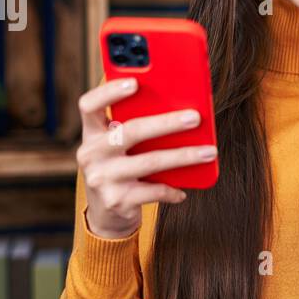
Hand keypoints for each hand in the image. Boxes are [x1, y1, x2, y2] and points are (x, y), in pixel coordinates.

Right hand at [76, 78, 216, 238]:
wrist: (107, 216)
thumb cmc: (121, 171)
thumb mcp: (120, 149)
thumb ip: (135, 130)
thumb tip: (181, 111)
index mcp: (92, 134)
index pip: (89, 106)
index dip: (109, 92)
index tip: (134, 82)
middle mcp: (91, 154)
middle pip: (130, 131)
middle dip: (166, 123)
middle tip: (195, 118)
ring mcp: (102, 178)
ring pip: (149, 162)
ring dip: (183, 156)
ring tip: (209, 152)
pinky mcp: (116, 201)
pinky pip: (153, 191)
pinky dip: (172, 189)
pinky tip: (184, 189)